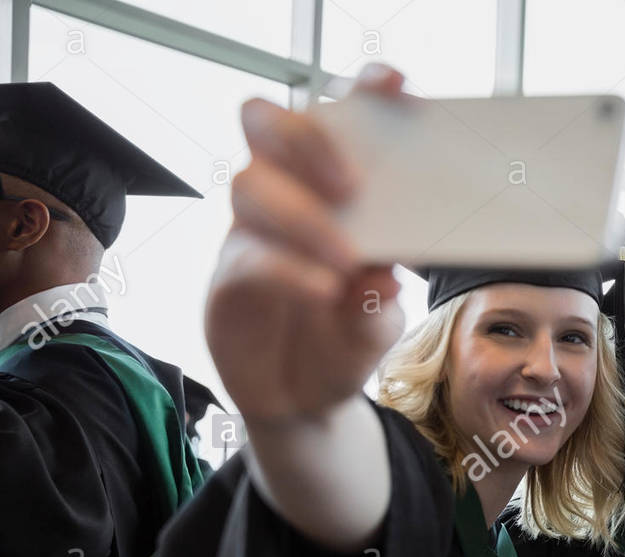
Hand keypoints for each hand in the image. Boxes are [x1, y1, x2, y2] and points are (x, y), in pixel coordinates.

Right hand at [207, 63, 407, 424]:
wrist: (309, 399)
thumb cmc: (346, 337)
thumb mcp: (382, 321)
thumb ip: (382, 296)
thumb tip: (383, 268)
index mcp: (331, 188)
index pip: (335, 119)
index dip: (361, 92)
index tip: (396, 88)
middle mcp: (286, 196)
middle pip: (270, 126)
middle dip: (311, 141)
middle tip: (354, 185)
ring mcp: (251, 234)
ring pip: (251, 186)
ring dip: (304, 217)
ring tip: (347, 259)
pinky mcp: (228, 278)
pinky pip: (248, 257)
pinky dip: (290, 270)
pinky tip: (325, 290)